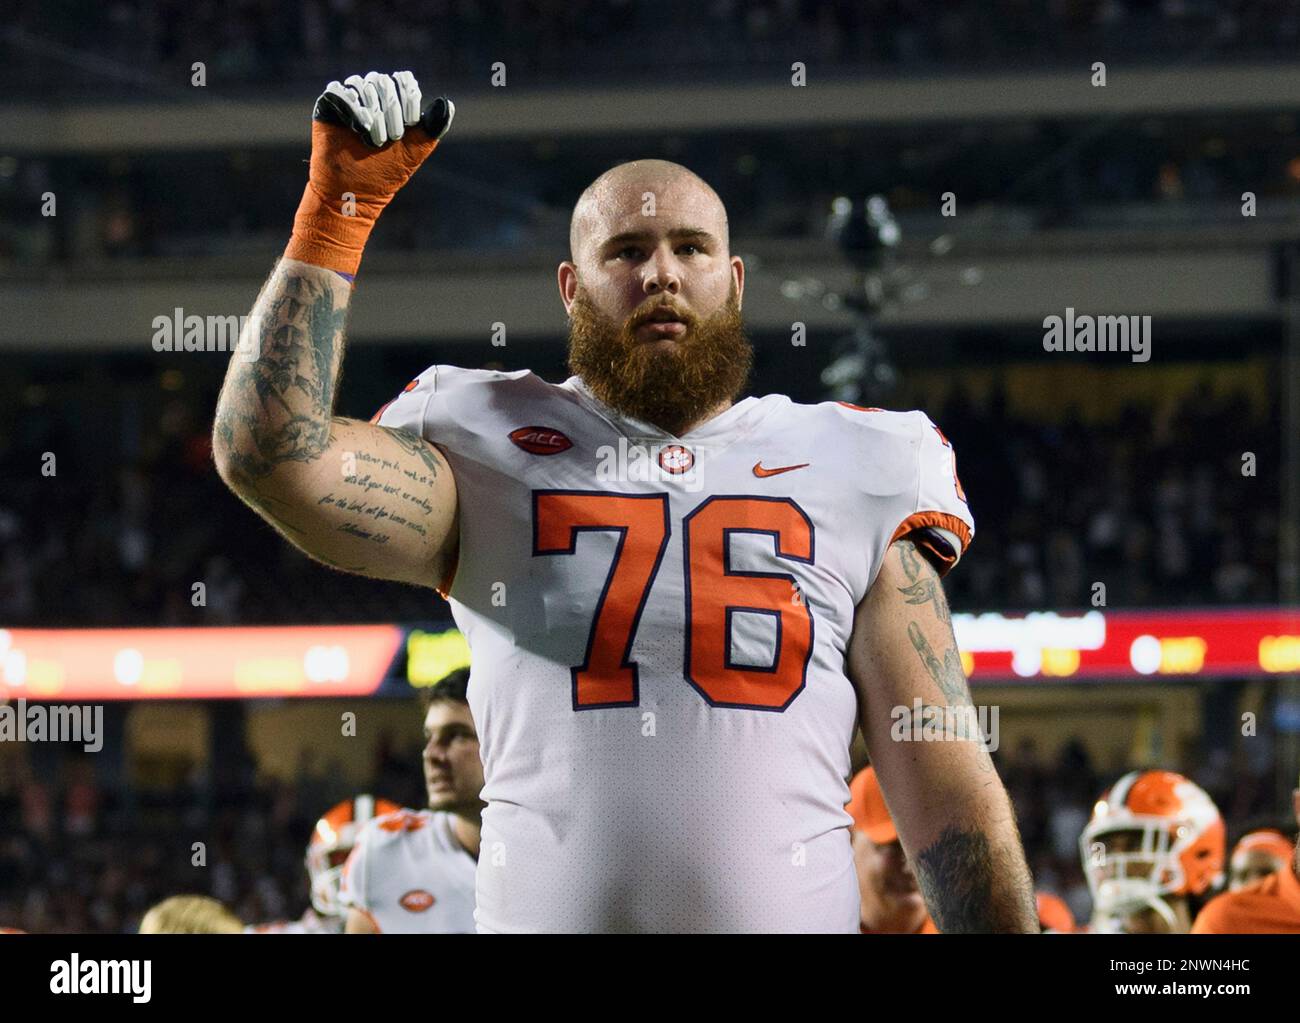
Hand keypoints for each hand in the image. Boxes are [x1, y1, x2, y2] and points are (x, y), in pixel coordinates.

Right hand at [285, 71, 453, 276]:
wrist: (354, 193)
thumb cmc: (386, 173)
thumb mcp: (415, 150)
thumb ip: (432, 127)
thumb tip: (446, 103)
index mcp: (393, 103)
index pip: (403, 82)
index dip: (408, 98)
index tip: (409, 125)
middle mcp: (371, 97)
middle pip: (383, 82)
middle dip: (391, 110)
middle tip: (390, 138)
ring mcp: (349, 101)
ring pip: (363, 85)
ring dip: (374, 113)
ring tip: (374, 140)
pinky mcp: (328, 107)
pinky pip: (340, 93)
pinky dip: (354, 110)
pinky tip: (359, 129)